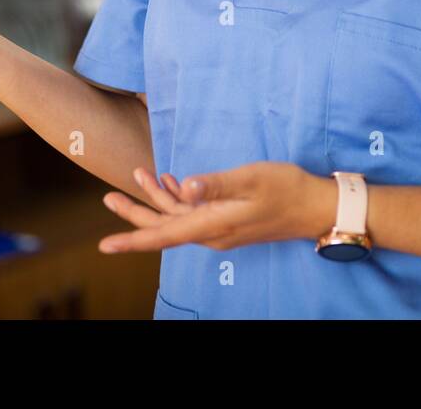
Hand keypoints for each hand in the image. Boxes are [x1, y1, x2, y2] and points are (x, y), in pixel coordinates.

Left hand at [99, 162, 336, 253]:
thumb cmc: (286, 190)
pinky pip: (194, 213)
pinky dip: (179, 197)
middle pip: (163, 227)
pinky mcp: (228, 220)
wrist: (315, 208)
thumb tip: (185, 186)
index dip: (132, 238)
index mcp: (212, 224)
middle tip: (109, 197)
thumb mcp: (252, 179)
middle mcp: (211, 232)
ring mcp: (220, 227)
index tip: (105, 245)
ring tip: (139, 174)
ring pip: (177, 218)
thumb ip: (217, 183)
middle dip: (135, 213)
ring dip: (157, 198)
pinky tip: (173, 181)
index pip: (163, 235)